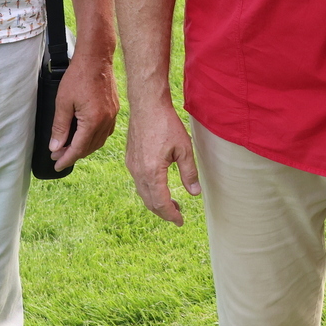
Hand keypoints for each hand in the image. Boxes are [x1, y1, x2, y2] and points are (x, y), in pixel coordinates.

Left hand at [49, 55, 119, 171]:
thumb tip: (56, 147)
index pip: (78, 149)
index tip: (56, 165)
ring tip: (69, 147)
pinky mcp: (114, 109)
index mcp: (93, 122)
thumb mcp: (63, 102)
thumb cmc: (78, 76)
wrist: (96, 58)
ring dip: (84, 147)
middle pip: (89, 147)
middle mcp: (106, 121)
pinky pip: (105, 131)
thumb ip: (60, 127)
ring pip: (98, 141)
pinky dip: (94, 138)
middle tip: (58, 155)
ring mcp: (112, 115)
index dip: (66, 159)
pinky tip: (85, 135)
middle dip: (73, 154)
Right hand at [124, 96, 199, 224]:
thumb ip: (189, 173)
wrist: (146, 104)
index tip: (180, 221)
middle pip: (149, 202)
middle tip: (178, 216)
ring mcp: (132, 165)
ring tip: (172, 203)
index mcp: (152, 172)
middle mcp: (138, 172)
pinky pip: (139, 182)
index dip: (171, 215)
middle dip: (164, 212)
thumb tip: (195, 193)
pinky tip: (160, 186)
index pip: (161, 203)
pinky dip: (149, 191)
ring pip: (143, 193)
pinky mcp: (130, 158)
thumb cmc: (166, 123)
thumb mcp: (184, 148)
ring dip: (156, 202)